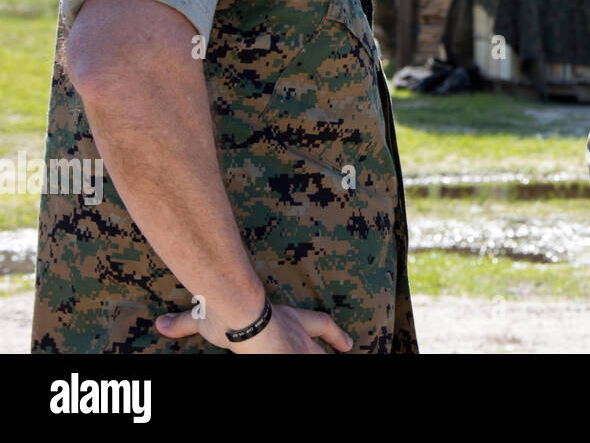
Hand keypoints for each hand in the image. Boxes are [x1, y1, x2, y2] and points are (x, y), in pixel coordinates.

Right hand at [155, 301, 353, 353]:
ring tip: (331, 364)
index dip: (335, 336)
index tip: (348, 345)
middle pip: (321, 352)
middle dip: (327, 357)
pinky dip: (312, 363)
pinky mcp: (289, 356)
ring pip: (316, 361)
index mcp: (290, 318)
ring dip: (317, 362)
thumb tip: (160, 325)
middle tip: (340, 360)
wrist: (239, 305)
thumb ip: (186, 323)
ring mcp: (297, 348)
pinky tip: (328, 364)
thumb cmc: (226, 307)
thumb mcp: (207, 317)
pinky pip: (305, 364)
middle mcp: (299, 333)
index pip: (322, 324)